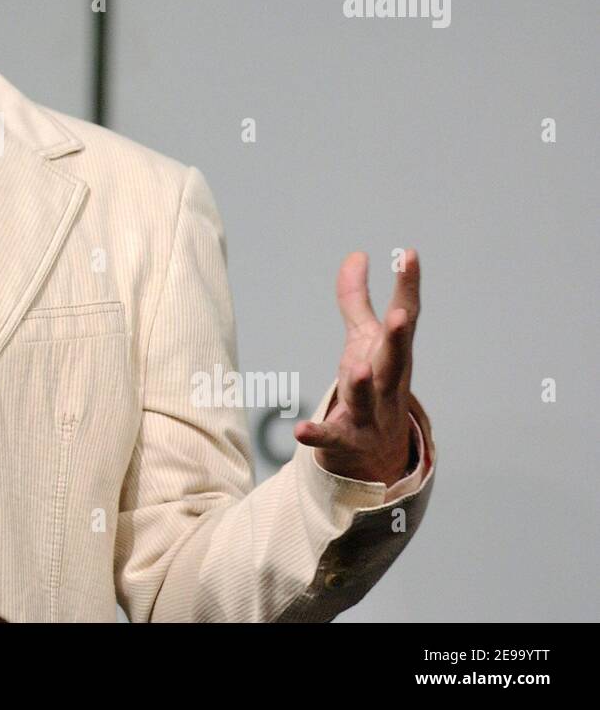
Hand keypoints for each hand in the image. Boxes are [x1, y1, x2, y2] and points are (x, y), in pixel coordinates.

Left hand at [294, 249, 419, 484]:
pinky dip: (317, 434)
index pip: (404, 317)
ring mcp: (371, 414)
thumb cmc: (374, 386)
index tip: (410, 253)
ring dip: (363, 384)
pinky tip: (299, 430)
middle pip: (395, 359)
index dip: (407, 286)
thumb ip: (356, 299)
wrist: (378, 456)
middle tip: (402, 314)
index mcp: (391, 355)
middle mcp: (387, 383)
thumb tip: (357, 254)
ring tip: (356, 367)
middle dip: (399, 337)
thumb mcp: (363, 341)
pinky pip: (332, 437)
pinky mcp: (347, 440)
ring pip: (368, 398)